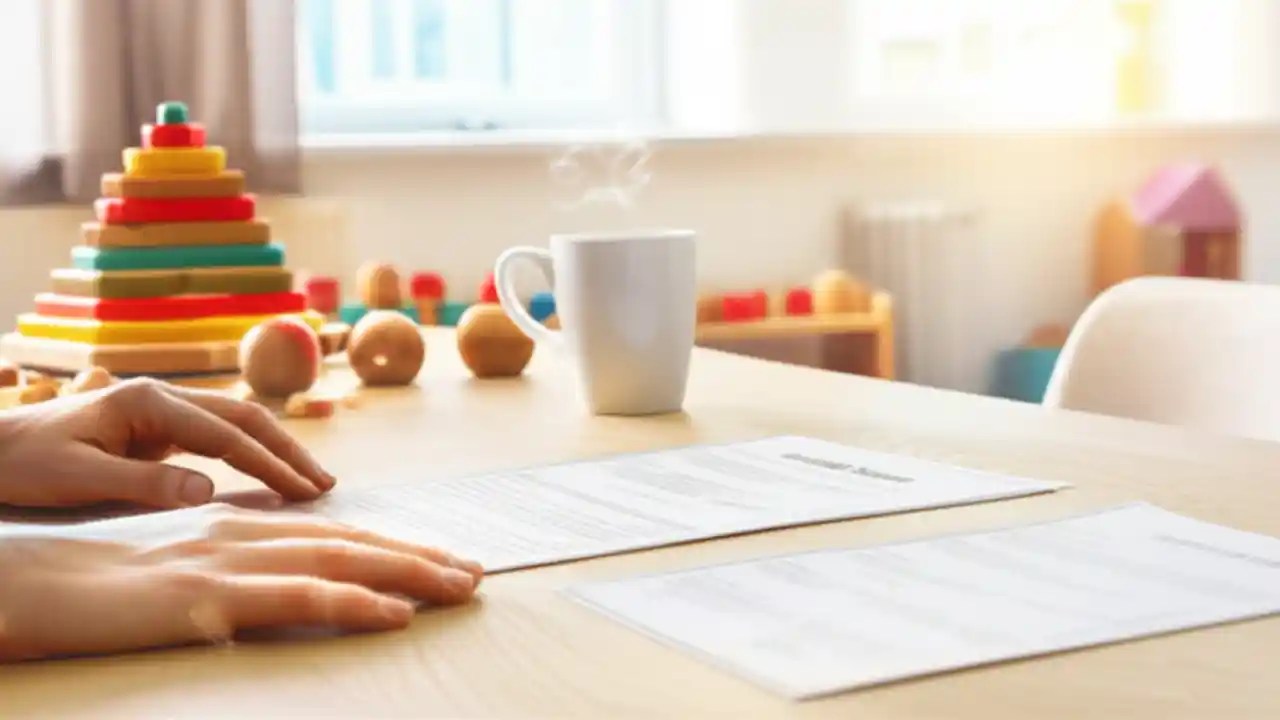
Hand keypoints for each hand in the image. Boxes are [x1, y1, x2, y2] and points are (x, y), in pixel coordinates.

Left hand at [0, 377, 333, 508]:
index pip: (225, 435)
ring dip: (275, 450)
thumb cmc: (23, 465)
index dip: (268, 464)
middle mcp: (162, 398)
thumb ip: (144, 484)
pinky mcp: (157, 431)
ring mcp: (161, 412)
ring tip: (311, 479)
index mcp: (147, 402)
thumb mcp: (77, 478)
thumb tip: (209, 491)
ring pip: (235, 424)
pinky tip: (270, 474)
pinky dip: (250, 455)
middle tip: (325, 486)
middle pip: (243, 419)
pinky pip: (217, 439)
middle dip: (288, 451)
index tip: (303, 492)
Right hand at [0, 504, 483, 660]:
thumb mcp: (182, 567)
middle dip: (422, 556)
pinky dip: (353, 601)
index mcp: (241, 524)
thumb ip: (237, 570)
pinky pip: (297, 597)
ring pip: (341, 560)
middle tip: (477, 573)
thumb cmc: (100, 581)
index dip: (396, 545)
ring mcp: (230, 561)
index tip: (444, 559)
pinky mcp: (208, 597)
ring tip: (462, 587)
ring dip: (410, 573)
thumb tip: (288, 588)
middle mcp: (246, 532)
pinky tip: (394, 612)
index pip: (337, 533)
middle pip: (354, 540)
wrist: (29, 580)